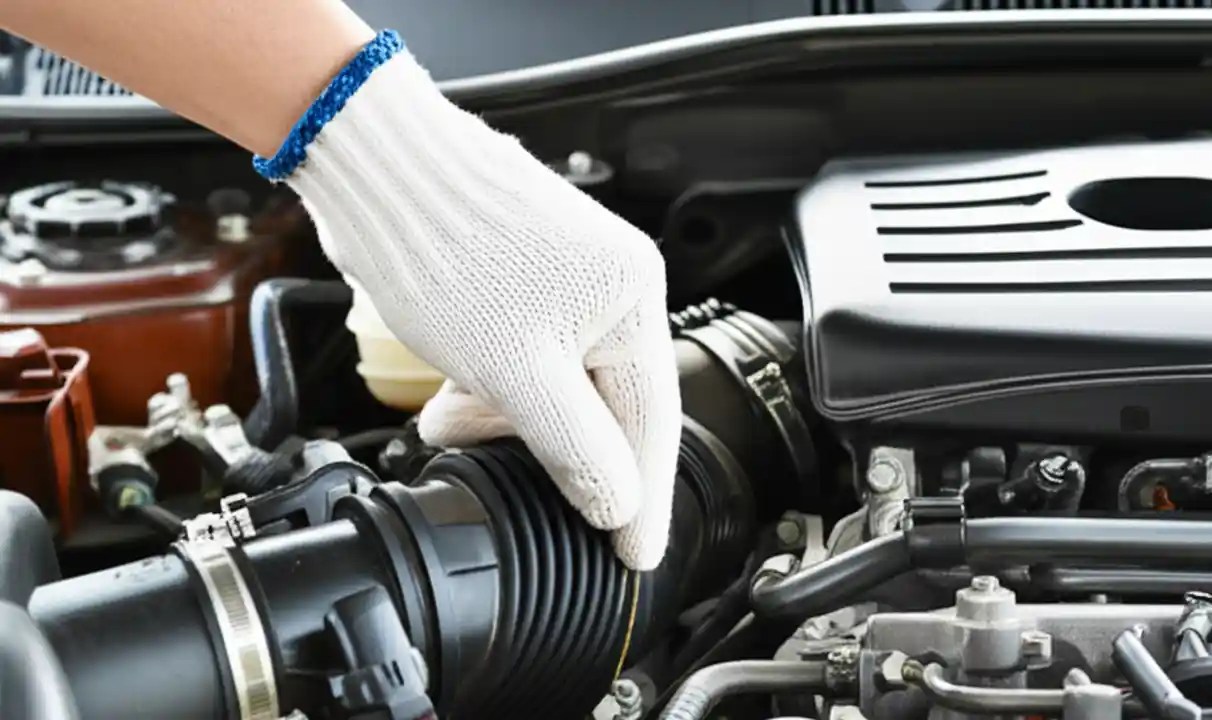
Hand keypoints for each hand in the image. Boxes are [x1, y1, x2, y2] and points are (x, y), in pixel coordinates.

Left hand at [289, 51, 680, 569]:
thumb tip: (618, 504)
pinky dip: (496, 390)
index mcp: (631, 301)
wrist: (378, 165)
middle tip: (528, 497)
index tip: (635, 554)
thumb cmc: (445, 243)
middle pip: (606, 405)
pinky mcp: (523, 281)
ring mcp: (567, 283)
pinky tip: (455, 403)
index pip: (653, 424)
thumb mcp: (514, 371)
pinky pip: (529, 358)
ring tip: (458, 431)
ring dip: (513, 422)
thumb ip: (575, 446)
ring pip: (562, 384)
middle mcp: (610, 288)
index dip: (642, 500)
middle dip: (558, 454)